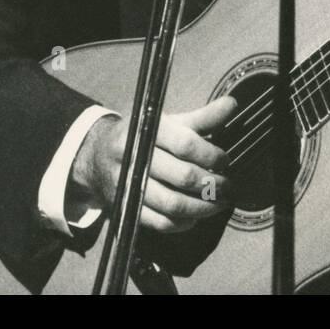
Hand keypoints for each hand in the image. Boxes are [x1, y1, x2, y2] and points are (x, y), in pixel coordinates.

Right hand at [70, 96, 237, 233]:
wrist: (98, 155)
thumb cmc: (142, 135)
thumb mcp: (168, 121)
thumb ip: (202, 117)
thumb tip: (231, 105)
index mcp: (148, 130)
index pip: (186, 145)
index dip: (211, 155)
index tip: (225, 161)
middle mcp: (136, 157)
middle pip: (182, 176)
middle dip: (212, 184)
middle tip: (229, 186)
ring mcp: (129, 185)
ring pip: (173, 204)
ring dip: (203, 208)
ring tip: (220, 203)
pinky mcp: (127, 207)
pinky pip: (160, 223)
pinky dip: (182, 223)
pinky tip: (196, 216)